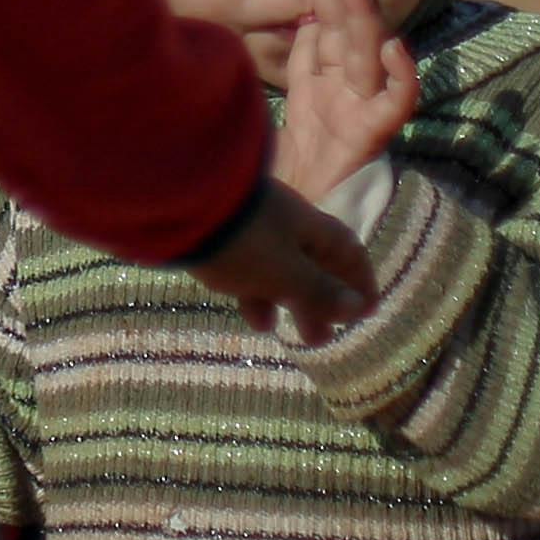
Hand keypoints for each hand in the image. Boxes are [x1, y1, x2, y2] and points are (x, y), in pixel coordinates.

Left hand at [195, 177, 376, 343]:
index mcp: (308, 225)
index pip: (347, 251)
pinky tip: (256, 317)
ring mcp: (249, 228)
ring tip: (295, 335)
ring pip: (280, 269)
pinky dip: (257, 293)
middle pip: (313, 262)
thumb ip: (319, 291)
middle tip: (325, 336)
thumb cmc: (242, 240)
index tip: (367, 310)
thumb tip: (358, 307)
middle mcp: (283, 221)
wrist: (172, 203)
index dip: (360, 281)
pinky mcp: (219, 238)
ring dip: (290, 302)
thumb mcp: (284, 273)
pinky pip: (248, 269)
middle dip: (322, 300)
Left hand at [267, 0, 418, 209]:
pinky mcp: (377, 132)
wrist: (303, 207)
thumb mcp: (296, 97)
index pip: (328, 25)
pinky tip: (392, 47)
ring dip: (363, 17)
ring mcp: (364, 105)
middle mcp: (349, 85)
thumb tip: (311, 16)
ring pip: (368, 55)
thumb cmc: (298, 158)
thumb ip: (304, 57)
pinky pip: (398, 102)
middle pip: (345, 32)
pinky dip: (401, 75)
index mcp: (328, 75)